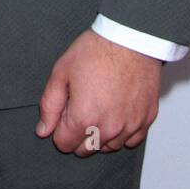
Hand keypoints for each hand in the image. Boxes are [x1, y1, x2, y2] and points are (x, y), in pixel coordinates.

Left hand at [36, 28, 161, 155]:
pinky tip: (117, 112)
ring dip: (101, 134)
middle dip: (78, 134)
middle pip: (86, 149)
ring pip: (108, 147)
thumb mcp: (61, 73)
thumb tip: (43, 131)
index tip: (65, 111)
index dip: (60, 128)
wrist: (131, 39)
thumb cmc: (95, 52)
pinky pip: (131, 140)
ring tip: (100, 106)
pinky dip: (122, 132)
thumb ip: (50, 106)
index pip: (64, 144)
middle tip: (81, 106)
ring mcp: (129, 127)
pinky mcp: (146, 120)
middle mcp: (108, 129)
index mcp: (83, 118)